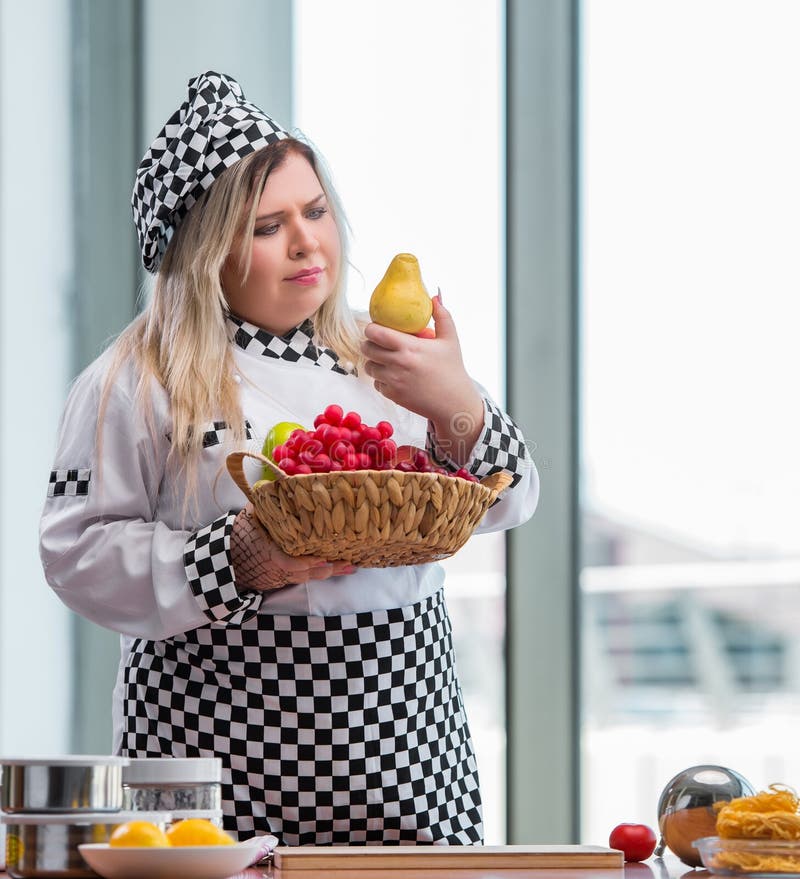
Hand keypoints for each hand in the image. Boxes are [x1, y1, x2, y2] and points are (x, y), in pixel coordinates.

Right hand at [230, 504, 354, 590]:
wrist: (226, 563)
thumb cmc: (238, 538)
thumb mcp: (248, 517)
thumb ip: (264, 503)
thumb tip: (278, 482)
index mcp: (269, 554)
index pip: (288, 563)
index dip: (305, 564)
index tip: (321, 559)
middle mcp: (278, 569)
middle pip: (307, 573)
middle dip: (329, 569)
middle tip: (351, 563)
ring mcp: (282, 577)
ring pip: (310, 577)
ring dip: (331, 572)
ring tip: (352, 566)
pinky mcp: (285, 580)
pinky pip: (307, 578)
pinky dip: (322, 573)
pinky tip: (338, 569)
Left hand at [361, 294, 483, 463]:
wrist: (454, 402)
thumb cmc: (452, 369)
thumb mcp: (451, 340)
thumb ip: (442, 316)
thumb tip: (434, 297)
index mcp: (409, 347)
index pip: (375, 332)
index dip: (371, 328)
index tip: (377, 328)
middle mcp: (398, 363)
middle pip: (366, 348)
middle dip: (369, 344)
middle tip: (378, 343)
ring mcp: (393, 381)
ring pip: (369, 367)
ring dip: (374, 362)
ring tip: (385, 359)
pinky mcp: (392, 395)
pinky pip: (376, 383)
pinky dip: (381, 379)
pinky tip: (393, 376)